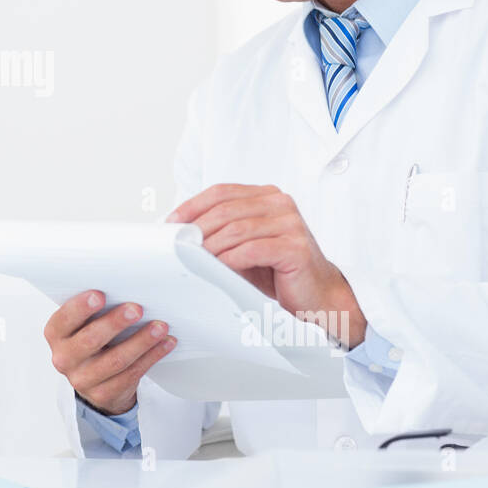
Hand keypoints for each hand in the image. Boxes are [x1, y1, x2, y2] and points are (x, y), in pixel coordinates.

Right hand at [44, 290, 175, 415]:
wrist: (94, 379)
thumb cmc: (91, 340)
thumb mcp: (83, 324)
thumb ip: (94, 310)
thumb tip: (124, 289)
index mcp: (56, 334)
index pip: (64, 320)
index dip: (81, 307)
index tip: (100, 295)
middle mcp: (64, 358)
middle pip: (90, 340)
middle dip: (115, 323)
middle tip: (136, 309)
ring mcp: (82, 379)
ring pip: (116, 360)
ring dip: (141, 341)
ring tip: (160, 327)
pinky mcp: (103, 394)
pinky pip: (131, 374)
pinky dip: (151, 356)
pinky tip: (164, 344)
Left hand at [167, 183, 365, 347]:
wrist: (317, 296)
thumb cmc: (277, 272)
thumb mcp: (243, 246)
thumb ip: (221, 233)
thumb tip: (179, 232)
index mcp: (267, 196)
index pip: (221, 192)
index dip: (192, 206)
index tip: (170, 223)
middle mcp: (281, 203)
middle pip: (226, 209)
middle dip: (197, 228)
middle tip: (177, 244)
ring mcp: (291, 223)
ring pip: (237, 229)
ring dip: (210, 245)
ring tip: (193, 258)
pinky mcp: (295, 247)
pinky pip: (253, 249)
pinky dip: (230, 259)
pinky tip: (218, 267)